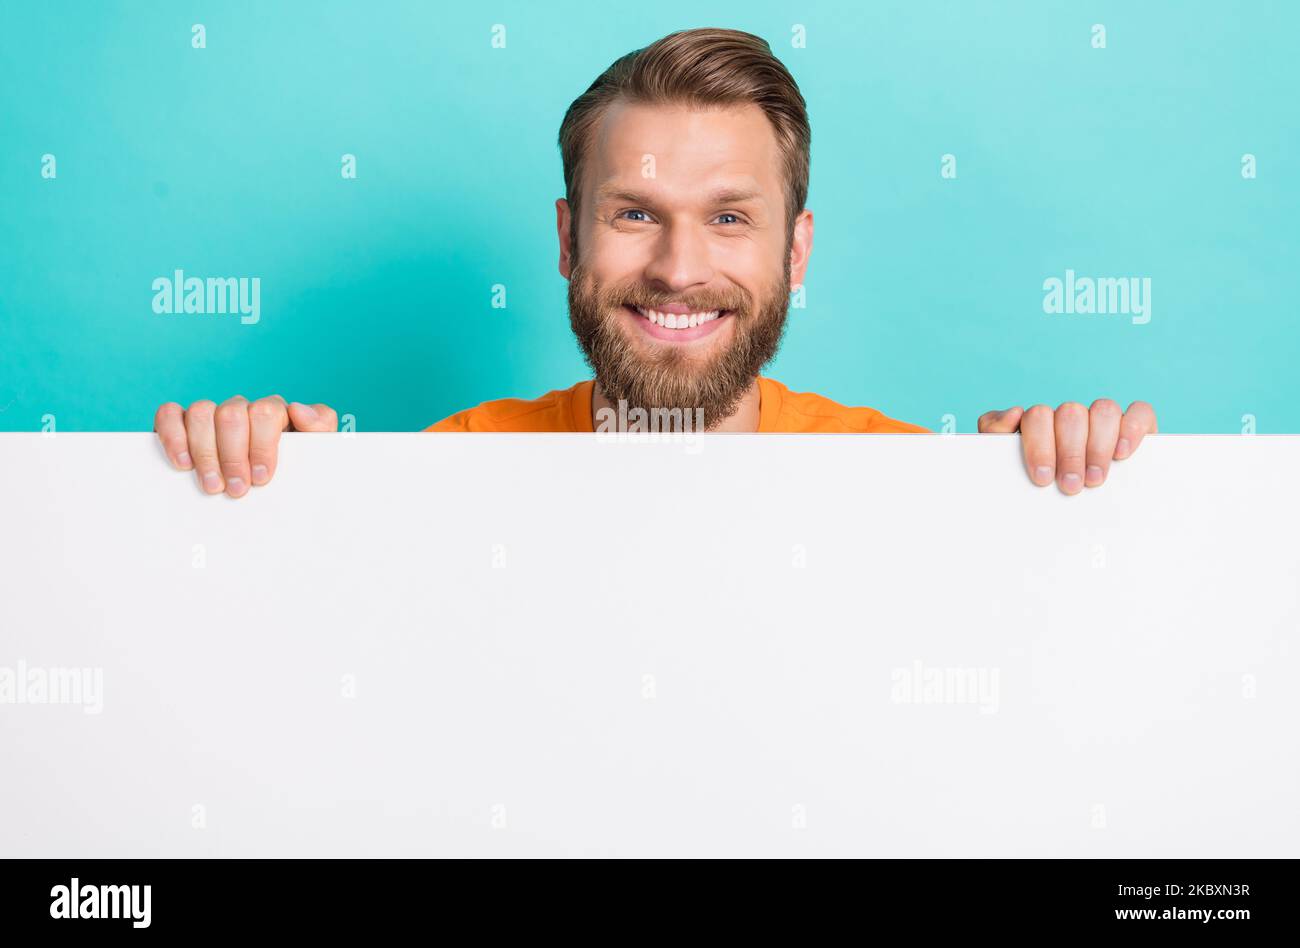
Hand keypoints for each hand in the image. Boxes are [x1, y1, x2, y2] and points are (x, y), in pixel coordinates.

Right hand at [154, 396, 337, 497]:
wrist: (272, 505)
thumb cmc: (292, 479)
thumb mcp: (315, 459)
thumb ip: (320, 431)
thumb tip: (298, 410)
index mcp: (275, 414)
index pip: (267, 411)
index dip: (263, 445)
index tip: (262, 477)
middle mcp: (243, 410)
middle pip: (232, 413)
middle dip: (233, 455)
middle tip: (237, 489)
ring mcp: (212, 414)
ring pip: (201, 412)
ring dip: (205, 453)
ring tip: (212, 487)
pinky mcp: (181, 422)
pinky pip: (169, 413)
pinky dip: (173, 436)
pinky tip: (182, 464)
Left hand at [977, 400, 1156, 494]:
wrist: (1065, 524)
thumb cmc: (1028, 491)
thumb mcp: (1004, 469)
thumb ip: (995, 437)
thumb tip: (1014, 412)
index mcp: (1038, 424)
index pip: (1038, 416)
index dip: (1040, 445)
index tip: (1043, 478)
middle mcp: (1069, 418)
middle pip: (1071, 413)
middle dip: (1071, 453)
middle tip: (1071, 486)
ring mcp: (1101, 420)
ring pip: (1104, 409)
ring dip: (1099, 446)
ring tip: (1095, 480)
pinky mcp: (1133, 427)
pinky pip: (1140, 412)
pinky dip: (1132, 428)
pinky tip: (1122, 454)